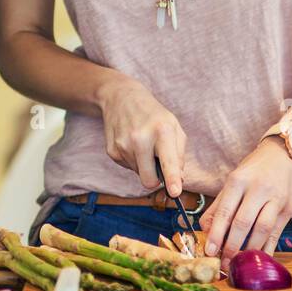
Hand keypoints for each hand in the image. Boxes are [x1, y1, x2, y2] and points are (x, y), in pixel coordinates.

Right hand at [95, 75, 187, 196]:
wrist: (121, 97)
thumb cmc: (153, 115)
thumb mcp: (174, 126)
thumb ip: (179, 155)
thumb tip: (178, 180)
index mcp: (162, 130)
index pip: (168, 161)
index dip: (172, 179)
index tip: (175, 192)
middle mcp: (141, 138)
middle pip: (149, 180)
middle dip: (155, 180)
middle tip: (157, 163)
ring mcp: (123, 145)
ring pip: (139, 174)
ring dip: (143, 165)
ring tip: (142, 144)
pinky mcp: (111, 151)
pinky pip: (128, 168)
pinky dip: (133, 160)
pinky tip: (131, 143)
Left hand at [199, 136, 291, 269]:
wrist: (285, 155)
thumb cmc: (254, 169)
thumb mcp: (233, 180)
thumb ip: (218, 205)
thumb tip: (205, 229)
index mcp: (238, 180)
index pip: (225, 211)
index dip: (216, 234)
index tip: (209, 251)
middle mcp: (257, 189)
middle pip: (243, 222)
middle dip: (231, 246)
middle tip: (224, 263)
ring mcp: (275, 200)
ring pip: (262, 230)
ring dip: (249, 250)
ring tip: (239, 262)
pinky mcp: (288, 210)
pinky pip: (276, 234)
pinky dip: (268, 249)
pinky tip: (259, 260)